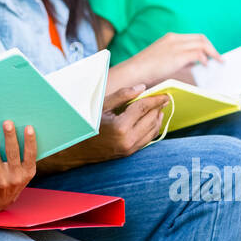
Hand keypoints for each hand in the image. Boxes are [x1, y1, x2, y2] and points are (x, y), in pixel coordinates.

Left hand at [0, 121, 36, 212]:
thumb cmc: (11, 183)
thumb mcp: (23, 175)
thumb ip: (25, 160)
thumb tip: (25, 132)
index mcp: (27, 173)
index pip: (31, 155)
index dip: (30, 141)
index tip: (29, 127)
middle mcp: (15, 176)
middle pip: (12, 153)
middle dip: (9, 137)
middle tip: (7, 123)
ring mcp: (0, 179)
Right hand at [52, 84, 167, 165]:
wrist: (76, 148)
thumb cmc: (87, 123)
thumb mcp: (102, 106)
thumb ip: (122, 96)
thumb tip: (142, 87)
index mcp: (120, 126)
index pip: (144, 108)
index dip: (155, 99)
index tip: (165, 94)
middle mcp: (127, 140)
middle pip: (151, 119)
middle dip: (158, 107)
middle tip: (163, 98)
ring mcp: (129, 148)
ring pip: (152, 131)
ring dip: (158, 118)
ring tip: (159, 108)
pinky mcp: (129, 153)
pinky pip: (147, 139)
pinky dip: (153, 128)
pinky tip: (152, 120)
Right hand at [122, 32, 220, 86]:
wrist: (133, 71)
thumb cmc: (146, 69)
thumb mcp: (164, 60)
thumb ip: (180, 59)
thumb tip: (195, 62)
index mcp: (170, 38)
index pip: (194, 37)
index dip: (206, 45)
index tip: (213, 54)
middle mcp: (174, 39)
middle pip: (201, 38)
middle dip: (212, 48)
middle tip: (219, 59)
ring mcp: (175, 46)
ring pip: (202, 43)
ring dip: (212, 53)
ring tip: (217, 62)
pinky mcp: (176, 55)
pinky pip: (197, 53)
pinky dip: (204, 58)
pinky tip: (205, 65)